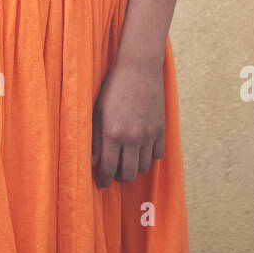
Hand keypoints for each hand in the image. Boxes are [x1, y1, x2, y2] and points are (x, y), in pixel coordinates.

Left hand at [91, 60, 165, 188]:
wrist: (138, 69)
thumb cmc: (113, 88)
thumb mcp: (97, 112)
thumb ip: (94, 139)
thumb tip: (92, 163)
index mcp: (113, 133)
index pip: (107, 168)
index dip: (103, 180)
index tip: (101, 184)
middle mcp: (132, 137)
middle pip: (128, 174)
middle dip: (119, 177)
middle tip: (113, 172)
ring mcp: (149, 134)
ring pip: (143, 167)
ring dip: (134, 168)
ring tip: (126, 160)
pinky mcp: (161, 129)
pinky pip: (157, 155)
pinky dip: (148, 157)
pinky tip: (139, 150)